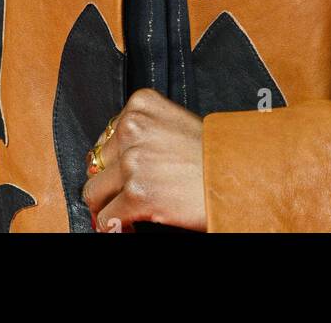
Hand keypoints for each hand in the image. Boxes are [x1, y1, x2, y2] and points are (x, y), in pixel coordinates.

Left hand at [81, 88, 206, 231]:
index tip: (124, 173)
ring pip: (94, 192)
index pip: (107, 136)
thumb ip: (143, 132)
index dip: (115, 161)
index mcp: (140, 104)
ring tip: (129, 209)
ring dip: (110, 204)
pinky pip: (107, 218)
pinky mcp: (136, 194)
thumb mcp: (174, 122)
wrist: (236, 173)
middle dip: (111, 182)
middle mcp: (132, 129)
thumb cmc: (213, 151)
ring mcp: (132, 161)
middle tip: (130, 193)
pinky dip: (116, 225)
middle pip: (97, 163)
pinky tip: (131, 223)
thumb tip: (115, 161)